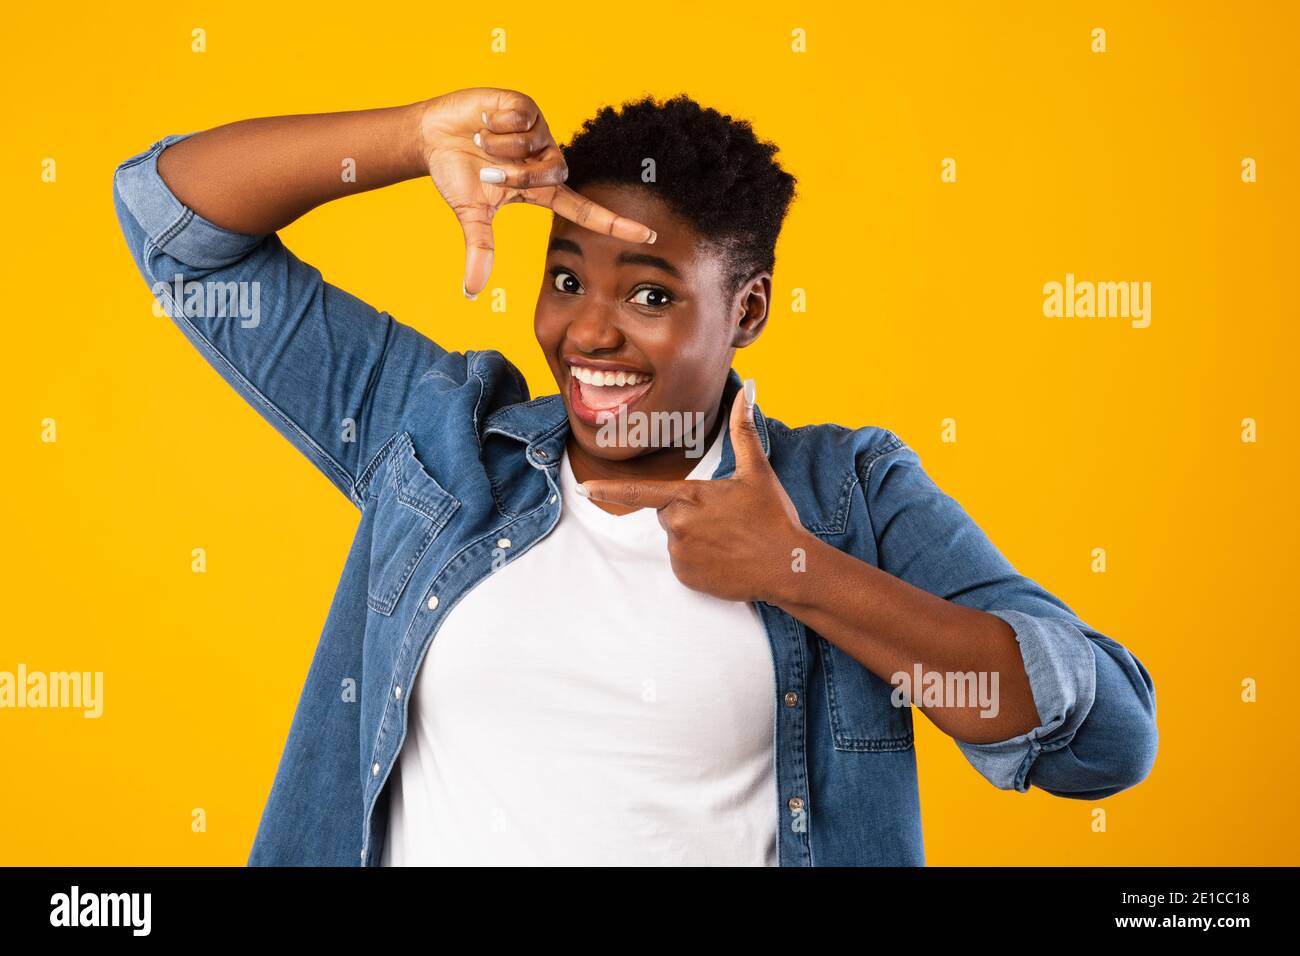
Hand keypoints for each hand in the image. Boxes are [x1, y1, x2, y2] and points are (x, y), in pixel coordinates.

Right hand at [417, 88, 656, 297]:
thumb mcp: (471, 213)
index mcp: (543, 190)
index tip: (649, 235)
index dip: (616, 224)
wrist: (435, 136)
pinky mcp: (528, 106)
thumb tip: (472, 292)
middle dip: (515, 172)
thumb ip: (480, 251)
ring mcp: (540, 133)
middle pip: (553, 174)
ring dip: (499, 146)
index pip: (587, 211)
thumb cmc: (458, 174)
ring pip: (532, 145)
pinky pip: (520, 119)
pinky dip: (494, 123)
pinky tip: (485, 120)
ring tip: (482, 140)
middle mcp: (548, 161)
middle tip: (486, 167)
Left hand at [578, 381, 811, 603]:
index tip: (584, 488)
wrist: (788, 566)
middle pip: (667, 513)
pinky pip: (682, 563)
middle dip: (689, 513)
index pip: (640, 492)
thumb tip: (746, 391)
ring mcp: (680, 554)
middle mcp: (677, 526)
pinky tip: (725, 559)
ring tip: (729, 540)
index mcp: (690, 496)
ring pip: (675, 538)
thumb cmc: (773, 517)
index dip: (609, 490)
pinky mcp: (685, 577)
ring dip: (695, 537)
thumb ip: (743, 430)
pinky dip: (699, 561)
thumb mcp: (757, 471)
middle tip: (726, 518)